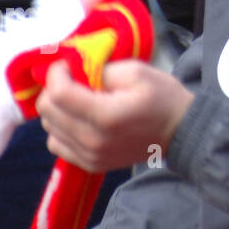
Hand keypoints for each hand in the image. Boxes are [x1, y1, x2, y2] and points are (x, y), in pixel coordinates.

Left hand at [36, 59, 193, 173]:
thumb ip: (103, 70)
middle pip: (49, 112)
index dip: (56, 74)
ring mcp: (89, 156)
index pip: (59, 94)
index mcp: (105, 115)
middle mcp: (92, 140)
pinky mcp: (90, 164)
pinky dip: (61, 129)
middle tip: (72, 79)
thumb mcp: (138, 71)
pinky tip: (79, 119)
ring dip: (57, 110)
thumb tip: (78, 73)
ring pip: (49, 129)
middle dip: (54, 89)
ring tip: (76, 99)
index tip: (67, 64)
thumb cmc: (163, 97)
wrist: (180, 131)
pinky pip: (57, 145)